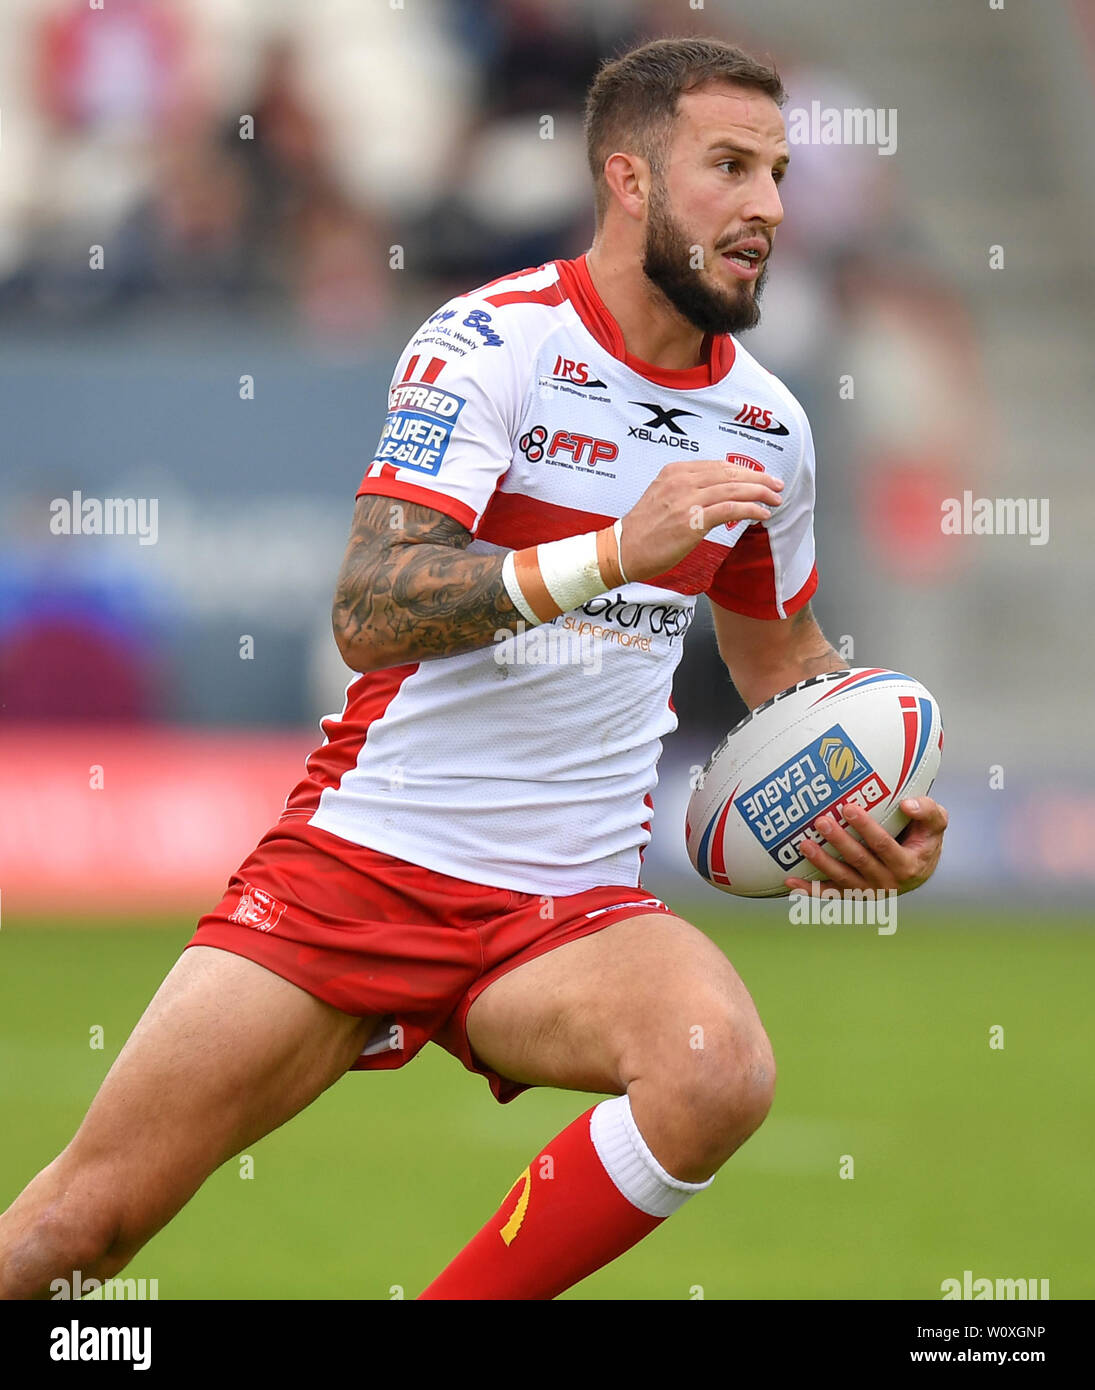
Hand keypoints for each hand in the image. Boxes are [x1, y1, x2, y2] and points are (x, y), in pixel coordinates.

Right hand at [618, 458, 783, 581]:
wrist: (622, 550)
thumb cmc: (642, 531)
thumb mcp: (662, 497)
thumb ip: (686, 490)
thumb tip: (715, 494)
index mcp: (674, 471)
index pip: (718, 466)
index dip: (744, 471)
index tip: (759, 477)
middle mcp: (682, 480)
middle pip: (730, 473)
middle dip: (758, 478)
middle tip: (776, 485)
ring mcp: (687, 499)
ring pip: (734, 489)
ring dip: (760, 493)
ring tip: (775, 499)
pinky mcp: (692, 520)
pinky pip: (730, 509)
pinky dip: (750, 510)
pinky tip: (762, 514)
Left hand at [784, 796, 948, 896]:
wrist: (920, 867)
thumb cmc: (924, 838)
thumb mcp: (936, 824)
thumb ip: (928, 811)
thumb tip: (907, 804)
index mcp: (907, 865)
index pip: (883, 845)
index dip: (866, 828)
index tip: (849, 808)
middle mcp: (887, 882)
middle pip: (859, 861)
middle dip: (839, 841)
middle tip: (821, 821)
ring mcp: (868, 891)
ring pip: (842, 878)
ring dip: (821, 863)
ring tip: (803, 844)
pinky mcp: (854, 894)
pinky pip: (830, 894)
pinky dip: (810, 890)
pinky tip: (790, 881)